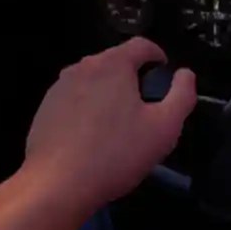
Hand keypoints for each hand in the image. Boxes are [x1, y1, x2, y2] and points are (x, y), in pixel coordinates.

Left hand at [22, 38, 197, 214]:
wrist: (56, 184)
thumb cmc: (116, 153)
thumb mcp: (164, 128)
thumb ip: (182, 95)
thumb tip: (185, 74)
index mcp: (112, 64)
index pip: (142, 44)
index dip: (158, 55)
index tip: (165, 75)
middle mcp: (82, 67)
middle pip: (115, 62)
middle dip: (133, 78)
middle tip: (145, 108)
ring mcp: (59, 87)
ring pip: (93, 81)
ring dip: (109, 94)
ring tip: (119, 125)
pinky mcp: (45, 108)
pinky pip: (74, 100)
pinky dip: (87, 110)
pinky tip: (92, 138)